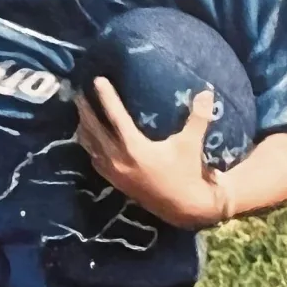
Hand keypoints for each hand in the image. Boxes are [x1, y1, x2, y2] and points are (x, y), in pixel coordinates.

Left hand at [76, 78, 224, 228]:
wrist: (184, 207)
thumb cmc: (187, 172)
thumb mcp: (191, 143)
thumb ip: (198, 117)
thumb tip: (208, 92)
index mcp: (135, 148)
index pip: (116, 116)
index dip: (106, 97)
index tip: (97, 80)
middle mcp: (119, 159)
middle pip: (95, 130)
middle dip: (86, 111)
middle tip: (78, 93)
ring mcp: (115, 172)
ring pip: (91, 146)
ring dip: (84, 129)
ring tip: (80, 113)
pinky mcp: (115, 181)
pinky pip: (95, 161)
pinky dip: (90, 148)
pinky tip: (88, 141)